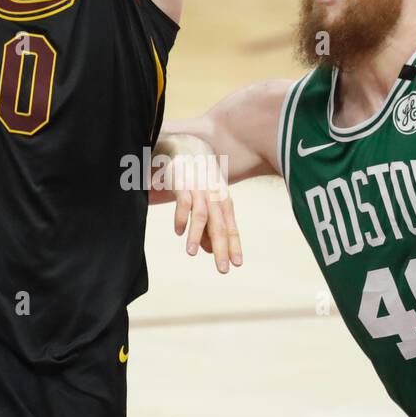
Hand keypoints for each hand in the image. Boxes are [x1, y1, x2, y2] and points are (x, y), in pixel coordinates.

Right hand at [166, 144, 241, 274]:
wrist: (187, 148)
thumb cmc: (199, 180)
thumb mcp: (207, 203)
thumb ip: (208, 226)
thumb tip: (210, 250)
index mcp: (223, 202)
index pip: (231, 227)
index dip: (234, 245)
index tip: (237, 264)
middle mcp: (214, 196)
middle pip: (220, 225)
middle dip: (222, 247)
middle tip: (222, 268)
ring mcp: (199, 189)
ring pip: (201, 215)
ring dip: (196, 234)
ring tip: (190, 253)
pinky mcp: (183, 183)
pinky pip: (183, 202)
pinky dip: (181, 217)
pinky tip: (178, 232)